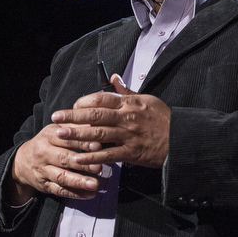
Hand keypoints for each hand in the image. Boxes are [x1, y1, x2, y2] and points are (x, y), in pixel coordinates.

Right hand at [9, 122, 102, 202]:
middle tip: (99, 167)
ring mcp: (42, 171)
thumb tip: (94, 121)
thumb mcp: (57, 130)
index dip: (82, 142)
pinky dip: (75, 194)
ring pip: (61, 177)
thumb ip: (74, 126)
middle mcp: (43, 153)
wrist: (21, 161)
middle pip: (64, 159)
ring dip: (79, 181)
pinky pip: (59, 190)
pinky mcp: (44, 185)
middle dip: (82, 164)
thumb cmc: (47, 142)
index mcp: (48, 136)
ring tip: (95, 184)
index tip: (98, 146)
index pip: (66, 139)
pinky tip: (89, 194)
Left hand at [51, 74, 170, 168]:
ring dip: (77, 134)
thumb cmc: (164, 119)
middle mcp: (127, 117)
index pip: (102, 98)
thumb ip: (126, 91)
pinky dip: (93, 157)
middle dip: (73, 116)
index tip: (73, 106)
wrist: (181, 138)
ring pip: (99, 133)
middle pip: (95, 114)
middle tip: (56, 118)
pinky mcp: (132, 152)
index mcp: (130, 103)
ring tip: (61, 135)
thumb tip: (113, 78)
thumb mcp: (147, 100)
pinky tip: (79, 158)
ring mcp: (129, 135)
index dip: (84, 102)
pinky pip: (109, 154)